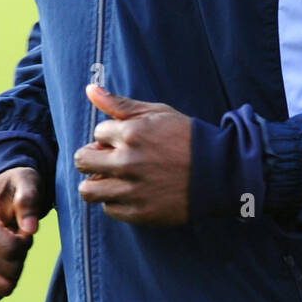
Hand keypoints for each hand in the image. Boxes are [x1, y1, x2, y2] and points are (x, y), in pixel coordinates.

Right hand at [0, 167, 42, 301]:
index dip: (26, 241)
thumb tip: (31, 229)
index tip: (25, 227)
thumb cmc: (14, 188)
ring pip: (1, 287)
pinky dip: (5, 282)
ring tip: (11, 245)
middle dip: (22, 255)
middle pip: (8, 271)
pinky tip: (4, 260)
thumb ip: (29, 201)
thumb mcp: (27, 183)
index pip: (11, 249)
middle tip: (18, 235)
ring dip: (15, 268)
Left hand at [73, 85, 191, 225]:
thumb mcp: (157, 113)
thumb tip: (89, 89)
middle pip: (82, 160)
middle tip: (109, 159)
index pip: (97, 132)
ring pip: (88, 190)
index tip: (127, 139)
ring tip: (113, 178)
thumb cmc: (187, 138)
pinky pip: (109, 208)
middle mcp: (127, 162)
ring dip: (97, 182)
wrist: (220, 173)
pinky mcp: (138, 212)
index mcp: (132, 133)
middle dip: (92, 156)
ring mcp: (132, 190)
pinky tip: (132, 192)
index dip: (111, 135)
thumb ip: (120, 104)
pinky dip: (115, 200)